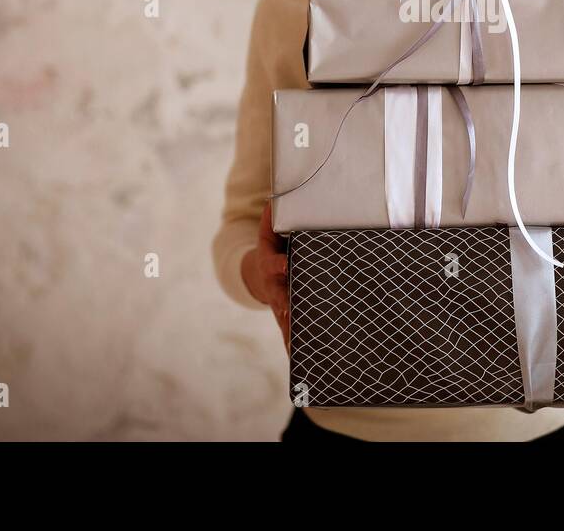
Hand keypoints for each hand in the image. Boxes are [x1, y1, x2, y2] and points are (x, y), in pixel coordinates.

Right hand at [241, 203, 289, 349]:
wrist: (261, 272)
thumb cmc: (273, 246)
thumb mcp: (268, 231)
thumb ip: (272, 217)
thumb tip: (274, 199)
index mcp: (271, 264)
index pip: (273, 263)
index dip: (278, 264)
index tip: (284, 264)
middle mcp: (275, 287)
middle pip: (279, 298)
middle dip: (285, 306)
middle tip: (290, 313)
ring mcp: (281, 304)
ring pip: (286, 321)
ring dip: (291, 333)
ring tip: (297, 349)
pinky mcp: (289, 316)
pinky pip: (293, 334)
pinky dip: (295, 347)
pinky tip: (302, 363)